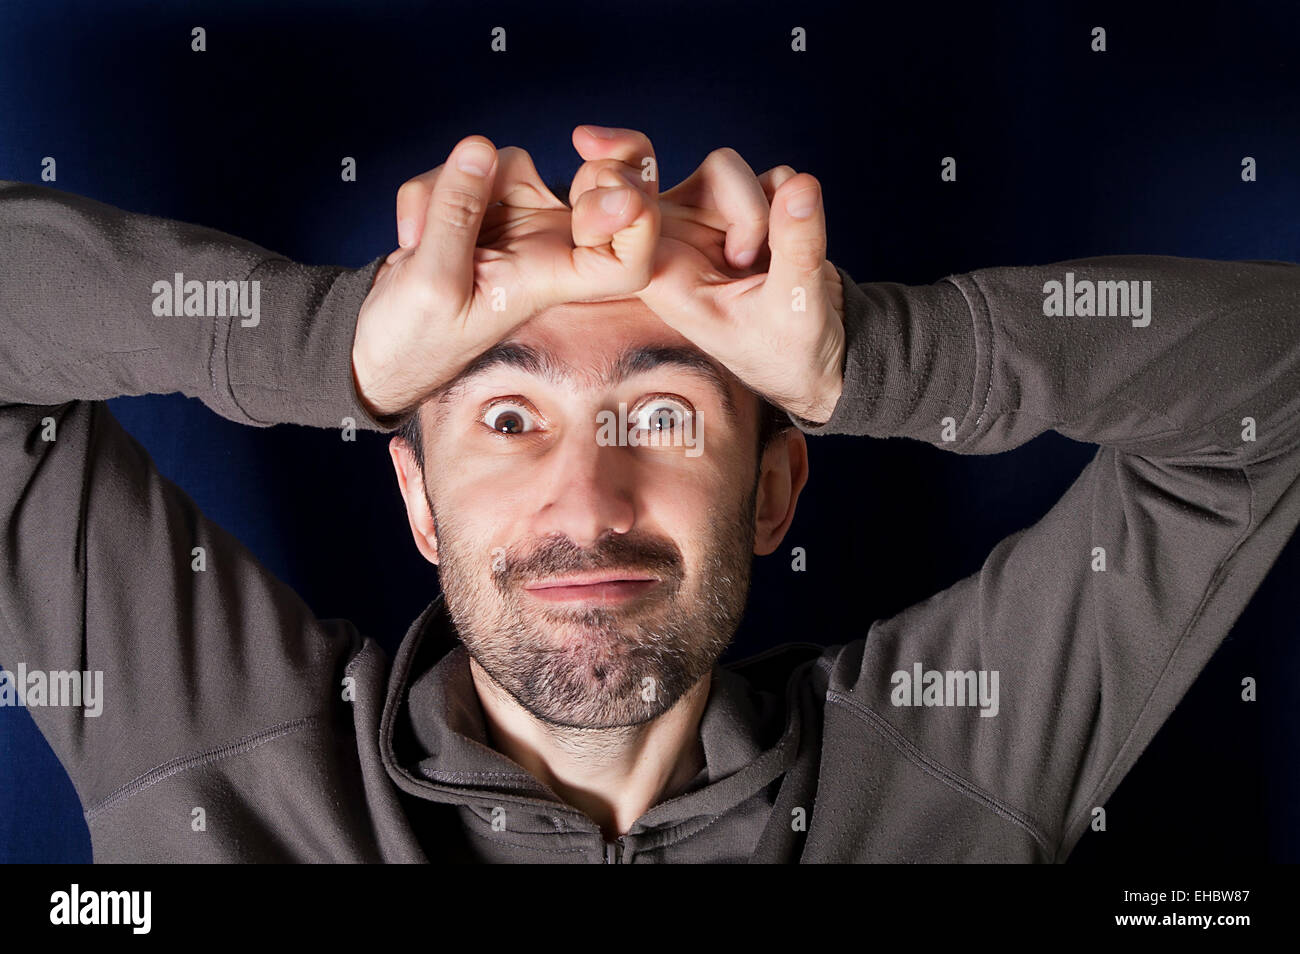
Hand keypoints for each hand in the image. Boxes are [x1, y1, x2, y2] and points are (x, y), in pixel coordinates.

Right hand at [351, 135, 659, 419]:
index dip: (638, 223)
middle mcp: (546, 250)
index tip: (608, 194)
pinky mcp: (484, 208)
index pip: (628, 262)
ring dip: (453, 182)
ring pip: (510, 164)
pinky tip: (411, 231)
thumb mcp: (428, 283)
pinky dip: (432, 187)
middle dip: (597, 160)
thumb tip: (480, 148)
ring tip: (416, 236)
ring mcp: (517, 225)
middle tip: (581, 146)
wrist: (376, 350)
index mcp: (550, 280)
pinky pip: (470, 169)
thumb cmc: (411, 340)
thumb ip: (457, 213)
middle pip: (602, 188)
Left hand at [578, 130, 844, 424]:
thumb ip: (796, 247)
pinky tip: (789, 244)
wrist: (816, 364)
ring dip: (761, 200)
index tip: (641, 188)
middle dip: (723, 182)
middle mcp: (680, 244)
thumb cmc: (787, 356)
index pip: (621, 221)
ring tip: (771, 258)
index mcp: (664, 277)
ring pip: (722, 170)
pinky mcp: (749, 215)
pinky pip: (764, 177)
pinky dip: (785, 196)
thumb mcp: (794, 310)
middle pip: (673, 179)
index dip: (623, 191)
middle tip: (744, 215)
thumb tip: (801, 185)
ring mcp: (713, 226)